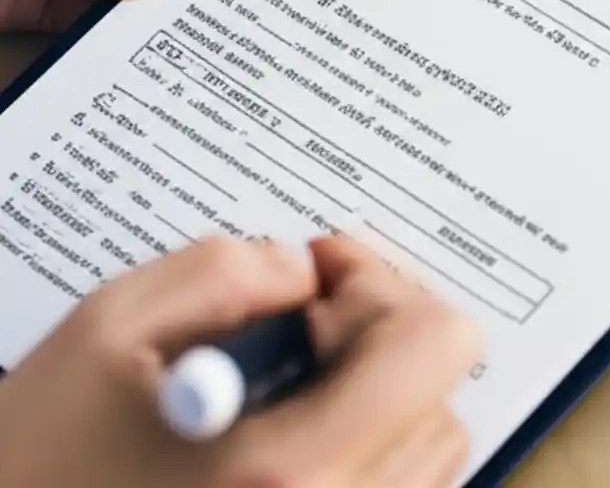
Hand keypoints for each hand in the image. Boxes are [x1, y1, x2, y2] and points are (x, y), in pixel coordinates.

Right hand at [0, 234, 478, 487]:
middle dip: (378, 334)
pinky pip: (402, 485)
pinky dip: (371, 438)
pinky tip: (293, 422)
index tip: (321, 278)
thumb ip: (222, 271)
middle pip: (443, 393)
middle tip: (299, 323)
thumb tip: (305, 268)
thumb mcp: (106, 335)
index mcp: (292, 469)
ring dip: (381, 388)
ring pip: (432, 445)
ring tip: (290, 376)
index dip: (382, 288)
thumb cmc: (37, 470)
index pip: (436, 348)